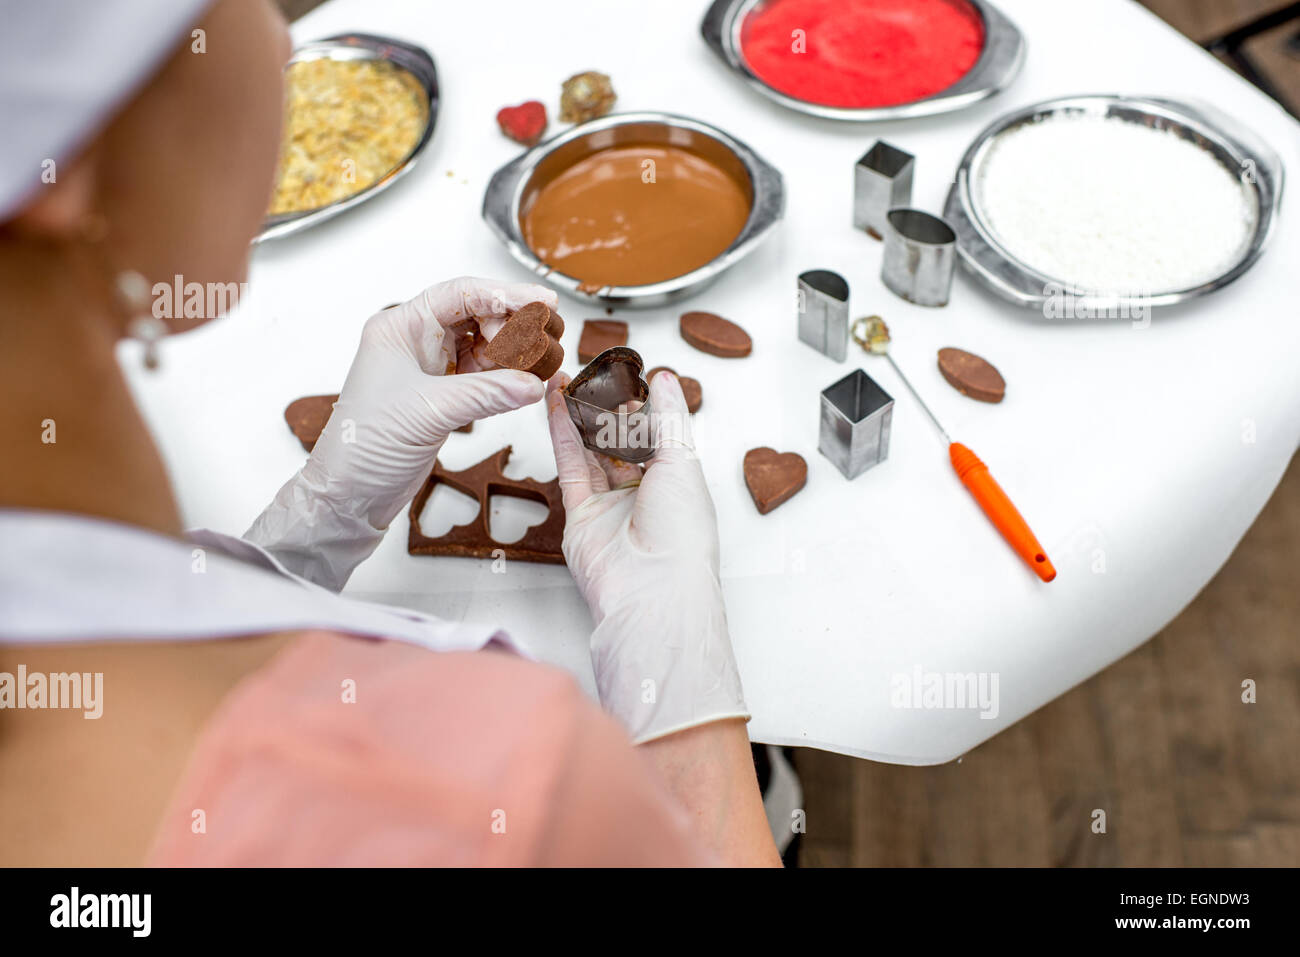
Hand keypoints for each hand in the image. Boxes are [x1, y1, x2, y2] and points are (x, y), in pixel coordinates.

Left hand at [246, 277, 553, 589]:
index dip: (503, 294)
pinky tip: (529, 384)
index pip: (459, 295)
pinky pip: (484, 378)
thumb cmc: (363, 447)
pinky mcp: (442, 397)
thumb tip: (532, 384)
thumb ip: (486, 393)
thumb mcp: (429, 411)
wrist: (351, 495)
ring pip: (484, 347)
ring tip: (544, 362)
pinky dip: (507, 381)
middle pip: (476, 317)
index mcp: (400, 328)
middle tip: (546, 336)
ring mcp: (430, 370)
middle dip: (514, 325)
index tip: (539, 301)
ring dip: (515, 353)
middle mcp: (415, 343)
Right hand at [545, 369, 747, 742]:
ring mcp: (611, 505)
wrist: (651, 590)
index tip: (628, 373)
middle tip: (591, 371)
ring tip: (566, 377)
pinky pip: (570, 466)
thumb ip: (668, 416)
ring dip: (579, 414)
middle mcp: (645, 494)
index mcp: (678, 483)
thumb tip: (666, 378)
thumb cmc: (681, 536)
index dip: (642, 405)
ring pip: (591, 450)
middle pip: (620, 441)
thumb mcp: (682, 461)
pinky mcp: (580, 515)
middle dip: (606, 407)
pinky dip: (562, 433)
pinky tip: (556, 404)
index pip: (658, 435)